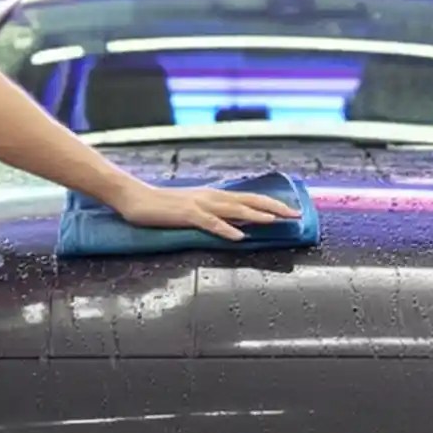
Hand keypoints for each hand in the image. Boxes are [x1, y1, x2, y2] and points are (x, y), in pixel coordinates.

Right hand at [111, 184, 300, 240]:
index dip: (271, 204)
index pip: (249, 198)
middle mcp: (211, 197)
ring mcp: (199, 205)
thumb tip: (238, 223)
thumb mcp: (193, 209)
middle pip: (248, 201)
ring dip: (256, 215)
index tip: (292, 210)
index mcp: (214, 196)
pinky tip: (240, 236)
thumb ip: (215, 215)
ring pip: (234, 209)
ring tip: (276, 221)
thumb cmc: (163, 207)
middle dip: (274, 208)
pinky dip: (226, 229)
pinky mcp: (187, 215)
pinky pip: (210, 223)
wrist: (136, 198)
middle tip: (296, 214)